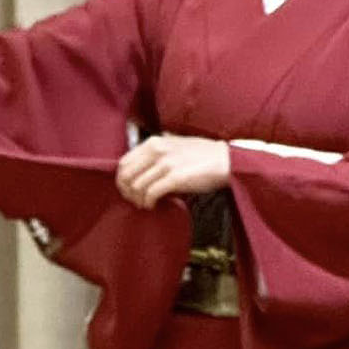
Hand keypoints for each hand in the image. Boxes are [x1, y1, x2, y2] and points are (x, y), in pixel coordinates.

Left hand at [115, 135, 230, 208]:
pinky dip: (148, 203)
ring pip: (137, 186)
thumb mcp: (175, 146)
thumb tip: (142, 169)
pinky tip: (153, 206)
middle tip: (134, 201)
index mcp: (154, 142)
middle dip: (127, 192)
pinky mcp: (175, 177)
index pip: (124, 162)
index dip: (122, 180)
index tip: (128, 190)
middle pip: (126, 175)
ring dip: (138, 200)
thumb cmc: (203, 156)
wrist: (226, 161)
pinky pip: (151, 193)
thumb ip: (157, 154)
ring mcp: (165, 164)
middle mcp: (157, 151)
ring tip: (145, 205)